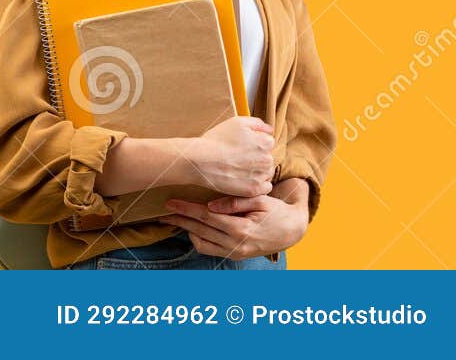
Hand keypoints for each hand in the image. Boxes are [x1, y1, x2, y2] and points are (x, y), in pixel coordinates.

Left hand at [161, 178, 309, 260]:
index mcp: (241, 228)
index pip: (205, 217)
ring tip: (173, 218)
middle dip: (179, 219)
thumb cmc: (276, 210)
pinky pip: (209, 250)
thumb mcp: (260, 200)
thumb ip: (236, 201)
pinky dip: (198, 239)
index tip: (169, 202)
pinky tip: (192, 228)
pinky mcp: (234, 256)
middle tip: (163, 210)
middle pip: (199, 230)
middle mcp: (235, 244)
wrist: (292, 230)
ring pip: (201, 242)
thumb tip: (211, 206)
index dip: (186, 209)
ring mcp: (234, 252)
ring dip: (186, 230)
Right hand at [182, 116, 274, 196]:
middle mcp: (267, 159)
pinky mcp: (254, 189)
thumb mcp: (236, 122)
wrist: (199, 161)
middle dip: (256, 158)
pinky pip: (265, 187)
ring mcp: (261, 176)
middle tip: (238, 158)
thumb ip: (257, 123)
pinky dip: (257, 184)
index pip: (267, 143)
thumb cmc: (216, 140)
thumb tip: (269, 130)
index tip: (242, 146)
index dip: (254, 144)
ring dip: (257, 171)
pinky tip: (244, 179)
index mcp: (266, 142)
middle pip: (267, 158)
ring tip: (239, 169)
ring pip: (266, 173)